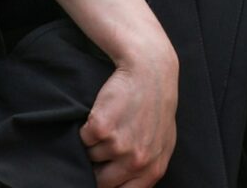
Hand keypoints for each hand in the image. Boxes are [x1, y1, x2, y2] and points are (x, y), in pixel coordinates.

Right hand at [80, 36, 177, 187]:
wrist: (150, 70)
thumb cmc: (156, 105)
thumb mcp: (163, 142)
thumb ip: (149, 168)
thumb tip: (128, 187)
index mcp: (153, 169)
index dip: (108, 185)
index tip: (102, 175)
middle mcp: (136, 162)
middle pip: (101, 182)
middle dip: (98, 167)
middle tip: (104, 146)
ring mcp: (118, 146)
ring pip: (90, 157)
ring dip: (93, 144)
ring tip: (110, 123)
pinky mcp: (101, 128)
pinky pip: (83, 139)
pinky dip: (86, 128)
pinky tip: (103, 113)